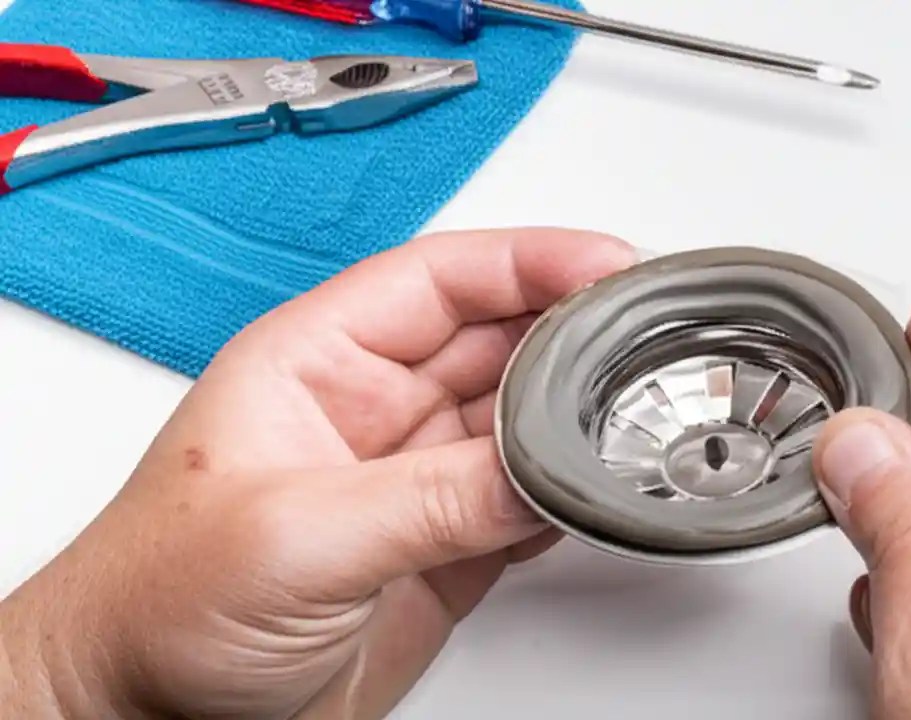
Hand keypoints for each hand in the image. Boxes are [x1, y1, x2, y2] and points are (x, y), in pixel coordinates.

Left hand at [0, 229, 634, 718]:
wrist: (143, 717)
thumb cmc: (155, 607)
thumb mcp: (297, 537)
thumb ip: (431, 498)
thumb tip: (539, 468)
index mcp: (318, 363)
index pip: (442, 281)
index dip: (530, 261)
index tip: (607, 264)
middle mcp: (372, 410)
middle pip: (496, 342)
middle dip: (574, 334)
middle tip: (648, 340)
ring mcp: (412, 480)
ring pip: (522, 422)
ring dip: (581, 419)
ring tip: (639, 416)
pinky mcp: (441, 548)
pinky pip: (526, 502)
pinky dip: (571, 495)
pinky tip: (598, 491)